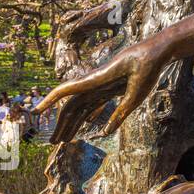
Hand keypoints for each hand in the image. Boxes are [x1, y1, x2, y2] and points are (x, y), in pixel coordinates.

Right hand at [35, 38, 169, 139]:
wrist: (158, 50)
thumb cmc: (149, 68)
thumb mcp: (138, 93)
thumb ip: (121, 112)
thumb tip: (104, 133)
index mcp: (97, 79)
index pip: (67, 90)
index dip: (49, 100)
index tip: (35, 112)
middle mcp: (95, 82)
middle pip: (72, 105)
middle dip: (61, 124)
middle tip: (53, 143)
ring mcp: (102, 84)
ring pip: (82, 105)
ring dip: (73, 122)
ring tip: (66, 139)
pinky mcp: (111, 86)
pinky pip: (94, 101)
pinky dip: (88, 114)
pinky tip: (87, 124)